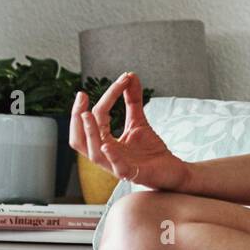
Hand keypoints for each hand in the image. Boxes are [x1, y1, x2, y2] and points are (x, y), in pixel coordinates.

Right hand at [68, 72, 189, 191]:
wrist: (172, 170)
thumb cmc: (151, 150)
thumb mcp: (139, 121)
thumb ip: (132, 100)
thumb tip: (129, 75)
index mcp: (104, 143)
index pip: (97, 119)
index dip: (106, 97)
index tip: (121, 79)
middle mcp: (106, 155)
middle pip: (81, 139)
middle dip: (77, 118)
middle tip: (81, 98)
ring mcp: (116, 166)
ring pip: (93, 153)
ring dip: (90, 133)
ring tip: (88, 115)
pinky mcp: (132, 174)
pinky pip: (117, 167)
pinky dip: (111, 157)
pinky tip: (107, 145)